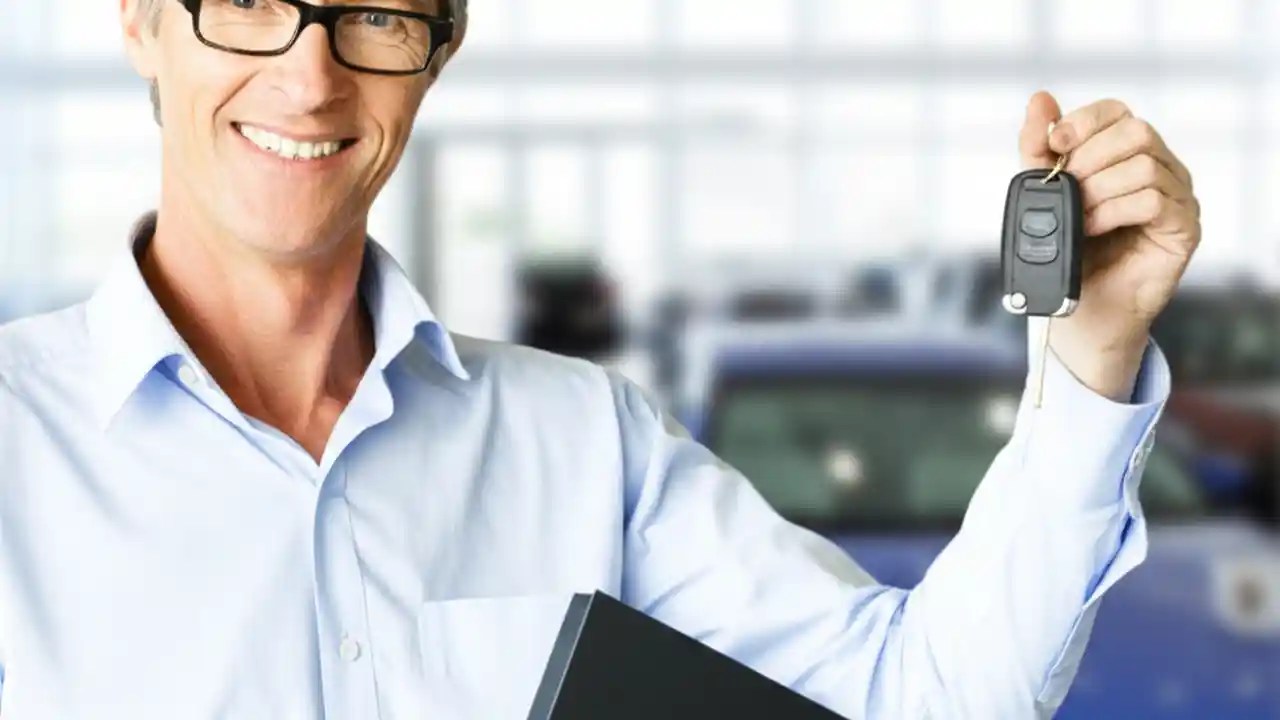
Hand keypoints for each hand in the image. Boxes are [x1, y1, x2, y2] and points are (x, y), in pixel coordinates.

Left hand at [1018, 91, 1200, 400]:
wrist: (1082, 310)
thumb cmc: (1069, 250)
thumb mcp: (1044, 194)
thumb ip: (1038, 149)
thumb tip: (1040, 99)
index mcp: (1127, 153)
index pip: (1117, 112)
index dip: (1085, 122)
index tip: (1055, 145)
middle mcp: (1160, 167)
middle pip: (1135, 132)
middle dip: (1090, 159)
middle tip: (1067, 191)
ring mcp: (1176, 196)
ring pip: (1143, 165)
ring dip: (1098, 190)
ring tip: (1078, 218)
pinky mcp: (1183, 228)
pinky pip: (1153, 200)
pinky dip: (1114, 211)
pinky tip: (1093, 228)